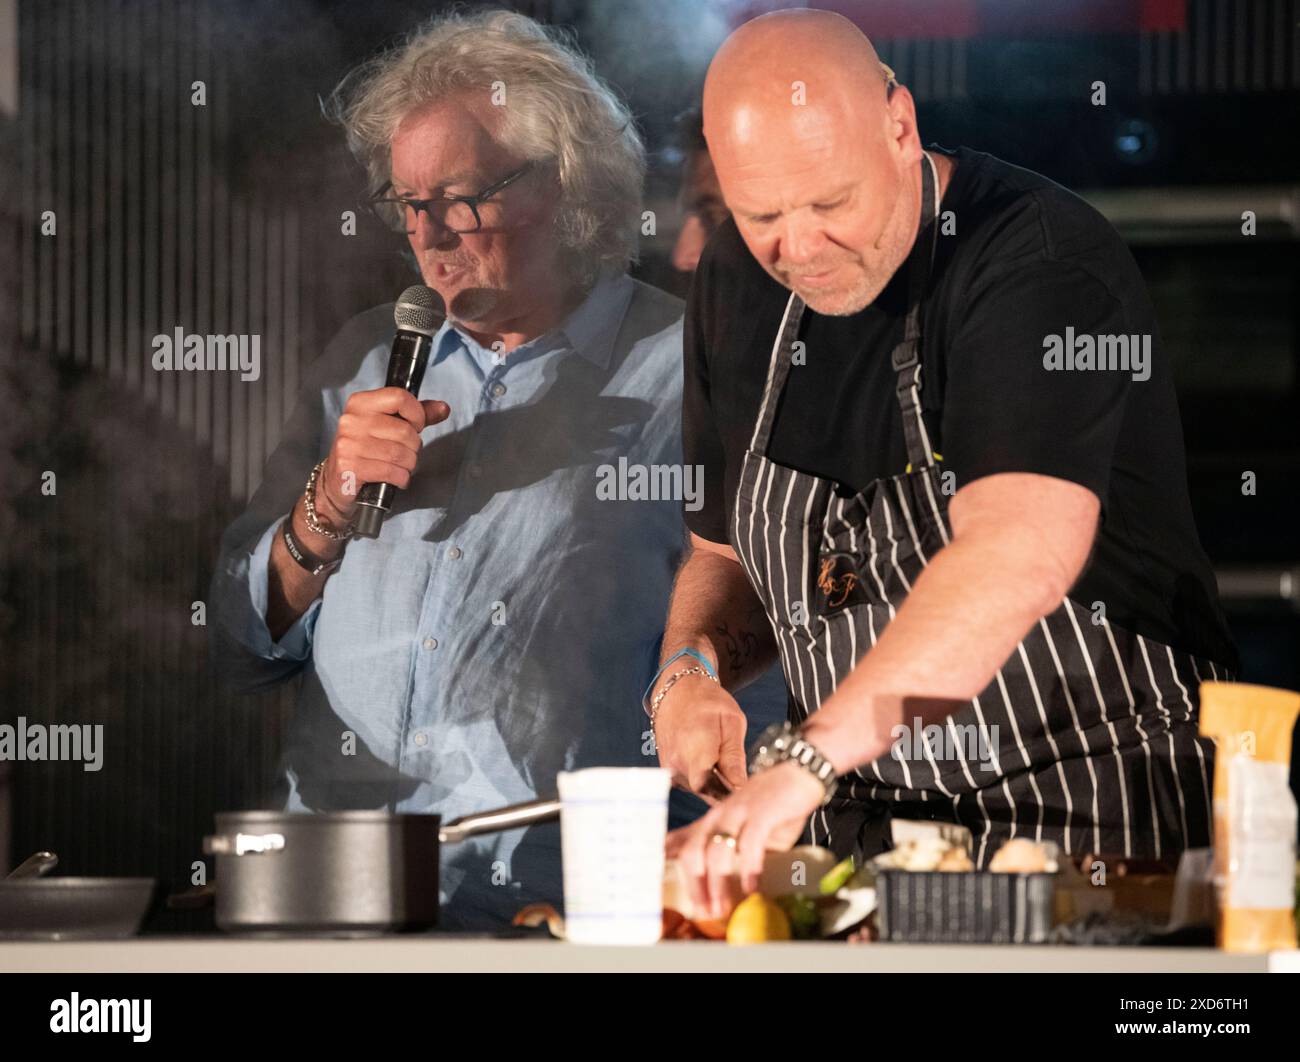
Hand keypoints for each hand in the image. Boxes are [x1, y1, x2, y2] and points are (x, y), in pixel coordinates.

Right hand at [318, 387, 449, 523]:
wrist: (337, 481)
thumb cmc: (366, 450)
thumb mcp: (388, 426)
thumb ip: (416, 415)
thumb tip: (443, 408)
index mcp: (360, 403)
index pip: (400, 397)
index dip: (417, 414)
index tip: (415, 426)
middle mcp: (352, 420)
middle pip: (405, 431)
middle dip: (414, 447)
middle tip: (405, 453)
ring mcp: (349, 444)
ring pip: (401, 454)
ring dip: (408, 464)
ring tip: (400, 466)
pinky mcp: (350, 467)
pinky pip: (392, 472)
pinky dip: (401, 478)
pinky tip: (395, 478)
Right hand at [653, 676, 747, 801]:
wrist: (677, 690)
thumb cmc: (707, 701)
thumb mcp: (732, 721)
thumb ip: (734, 756)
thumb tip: (740, 786)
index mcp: (695, 748)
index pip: (709, 787)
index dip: (729, 796)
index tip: (746, 793)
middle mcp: (677, 762)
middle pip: (707, 793)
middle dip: (727, 791)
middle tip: (743, 777)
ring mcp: (670, 768)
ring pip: (700, 791)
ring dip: (716, 784)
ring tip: (724, 759)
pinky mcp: (668, 771)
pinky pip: (691, 785)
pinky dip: (704, 779)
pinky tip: (710, 761)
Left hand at [665, 761, 825, 918]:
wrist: (799, 773)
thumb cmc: (772, 805)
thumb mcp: (744, 827)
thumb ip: (729, 847)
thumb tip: (719, 880)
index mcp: (712, 820)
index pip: (683, 847)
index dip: (680, 877)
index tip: (685, 901)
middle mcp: (719, 816)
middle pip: (693, 853)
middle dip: (695, 886)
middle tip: (705, 911)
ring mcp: (738, 813)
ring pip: (717, 851)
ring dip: (718, 883)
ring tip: (724, 907)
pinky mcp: (762, 813)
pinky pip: (749, 844)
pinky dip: (748, 868)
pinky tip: (751, 887)